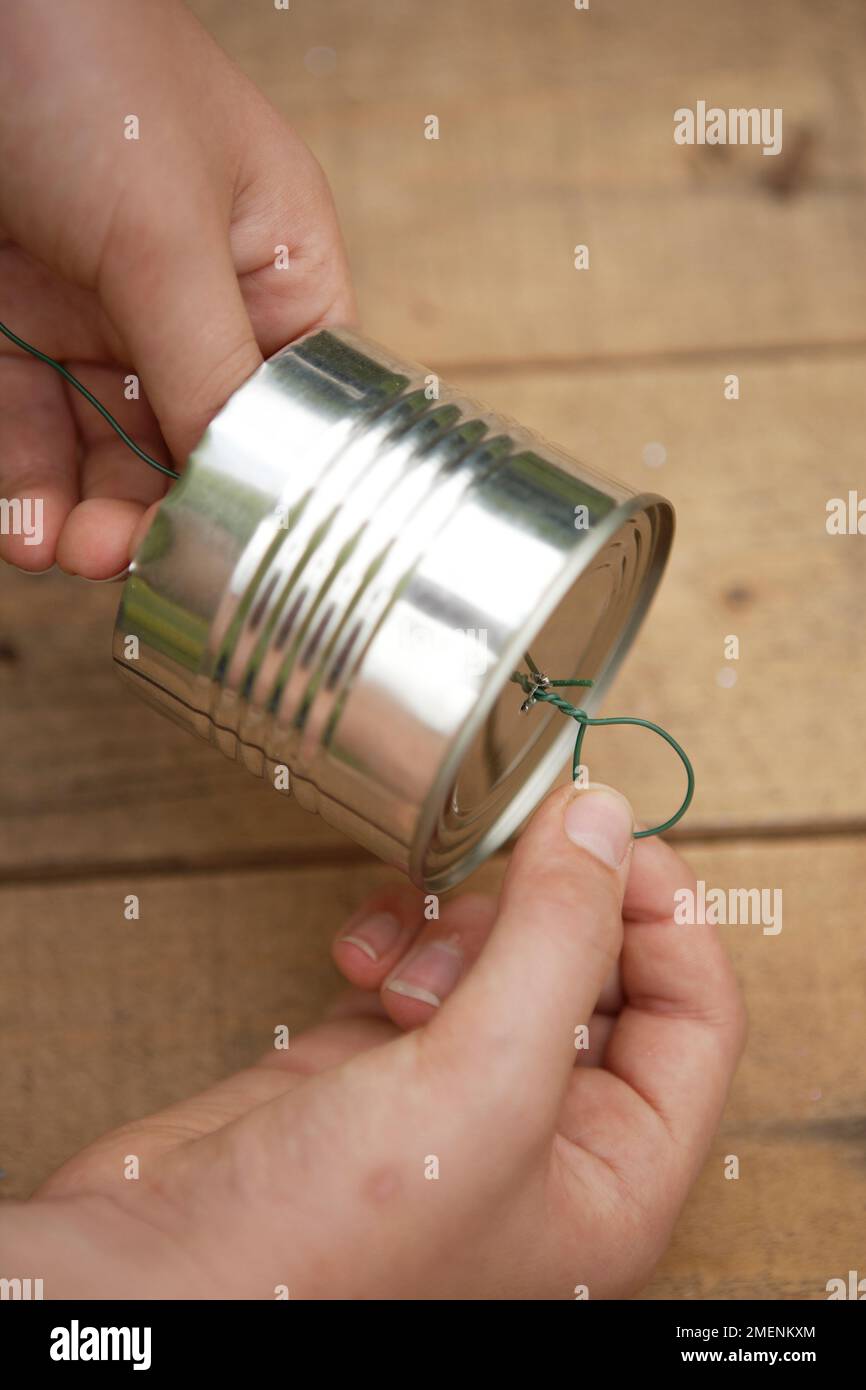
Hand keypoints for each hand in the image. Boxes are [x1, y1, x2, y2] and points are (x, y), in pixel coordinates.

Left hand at [0, 0, 353, 577]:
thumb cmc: (85, 61)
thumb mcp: (165, 229)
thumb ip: (208, 367)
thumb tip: (236, 492)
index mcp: (273, 267)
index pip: (300, 408)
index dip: (273, 484)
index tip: (233, 547)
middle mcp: (194, 302)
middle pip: (196, 449)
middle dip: (161, 513)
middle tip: (126, 557)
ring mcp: (102, 317)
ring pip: (107, 454)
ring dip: (87, 516)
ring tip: (66, 554)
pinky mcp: (19, 326)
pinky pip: (30, 431)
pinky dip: (25, 485)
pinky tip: (23, 523)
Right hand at [6, 785, 744, 1298]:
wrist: (153, 1278)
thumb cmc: (328, 1249)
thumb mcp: (486, 1081)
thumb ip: (559, 938)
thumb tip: (604, 821)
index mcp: (612, 1178)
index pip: (696, 1019)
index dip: (666, 916)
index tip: (612, 835)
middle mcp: (544, 1138)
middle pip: (598, 971)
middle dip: (543, 915)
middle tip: (502, 871)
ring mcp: (454, 1092)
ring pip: (503, 951)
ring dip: (458, 925)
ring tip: (405, 967)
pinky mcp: (372, 1058)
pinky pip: (419, 954)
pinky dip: (394, 933)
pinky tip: (355, 954)